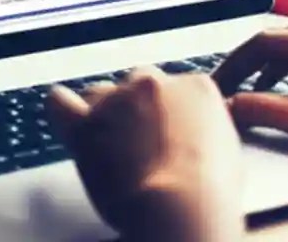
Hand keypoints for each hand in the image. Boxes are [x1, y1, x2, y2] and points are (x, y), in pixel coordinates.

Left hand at [48, 68, 243, 241]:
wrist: (180, 204)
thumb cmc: (208, 189)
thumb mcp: (226, 148)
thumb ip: (206, 128)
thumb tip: (198, 135)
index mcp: (194, 87)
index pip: (178, 87)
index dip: (172, 112)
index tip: (171, 132)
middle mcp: (155, 84)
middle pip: (140, 83)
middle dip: (140, 106)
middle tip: (144, 139)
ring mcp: (117, 101)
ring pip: (102, 93)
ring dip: (105, 111)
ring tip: (111, 140)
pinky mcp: (86, 125)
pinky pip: (61, 102)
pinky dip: (62, 107)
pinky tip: (66, 112)